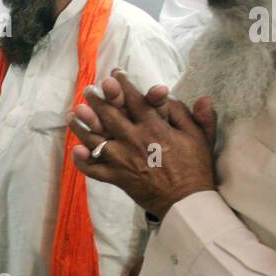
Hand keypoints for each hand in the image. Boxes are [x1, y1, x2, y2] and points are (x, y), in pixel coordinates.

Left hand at [69, 70, 217, 219]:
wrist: (186, 202)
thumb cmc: (196, 168)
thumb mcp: (202, 139)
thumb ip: (200, 116)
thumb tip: (203, 98)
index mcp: (154, 127)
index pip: (134, 100)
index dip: (123, 85)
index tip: (115, 74)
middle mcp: (134, 140)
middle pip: (109, 115)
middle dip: (97, 100)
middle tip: (89, 90)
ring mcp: (123, 160)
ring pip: (96, 139)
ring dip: (82, 126)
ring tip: (73, 114)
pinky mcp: (118, 178)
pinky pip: (95, 170)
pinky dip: (83, 161)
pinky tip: (75, 150)